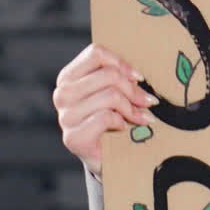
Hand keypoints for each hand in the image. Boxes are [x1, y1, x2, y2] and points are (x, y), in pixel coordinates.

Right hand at [53, 43, 156, 177]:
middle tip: (147, 102)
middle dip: (133, 89)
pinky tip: (122, 127)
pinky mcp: (73, 138)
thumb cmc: (112, 118)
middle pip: (108, 74)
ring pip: (110, 95)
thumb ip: (120, 76)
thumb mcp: (114, 91)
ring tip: (139, 116)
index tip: (138, 77)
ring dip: (131, 108)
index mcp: (69, 77)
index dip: (122, 63)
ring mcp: (65, 117)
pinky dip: (121, 121)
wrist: (106, 157)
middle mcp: (62, 94)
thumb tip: (140, 76)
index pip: (96, 53)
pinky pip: (105, 117)